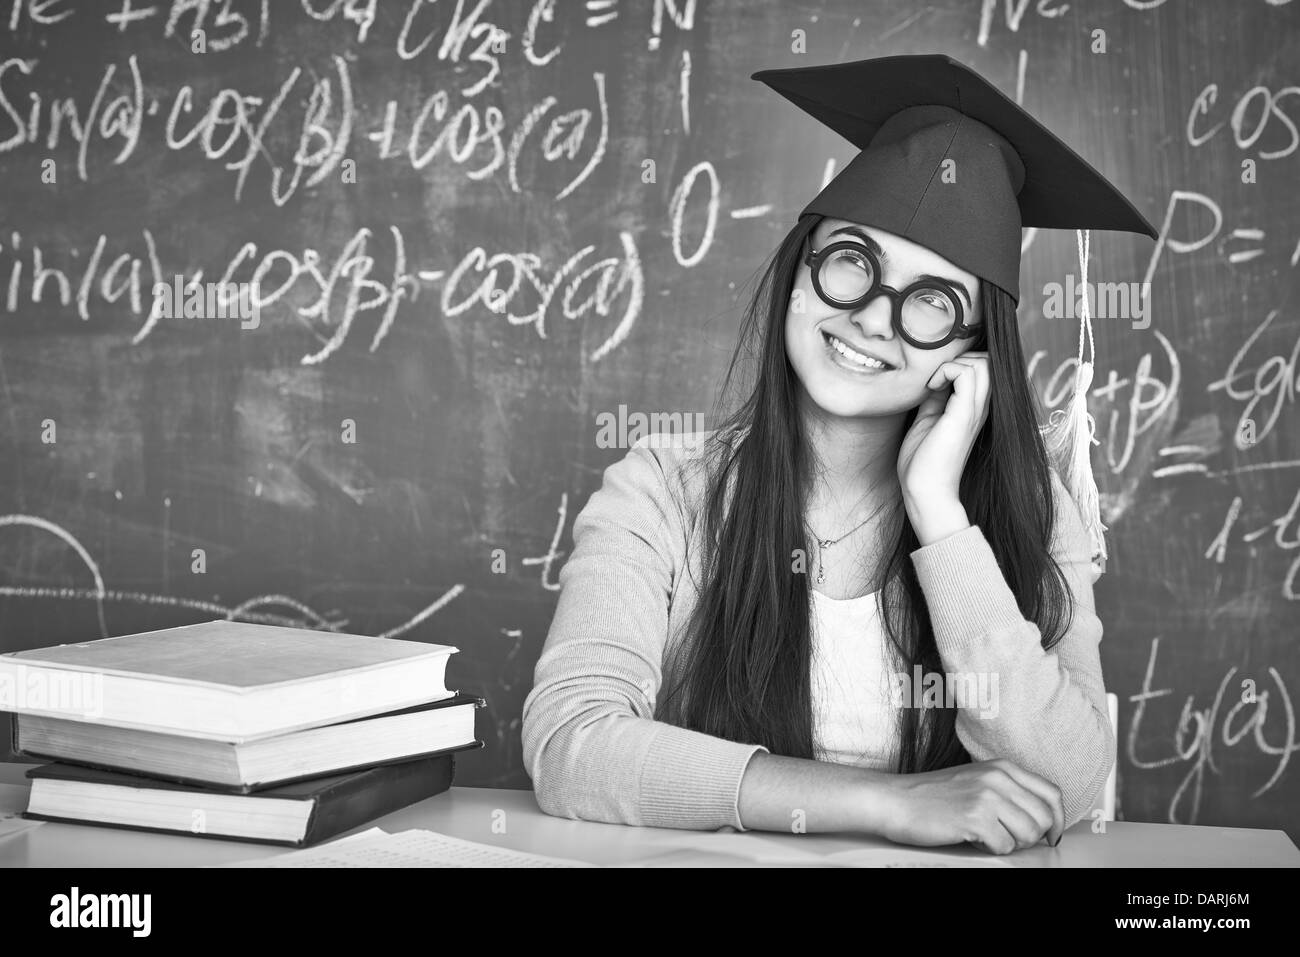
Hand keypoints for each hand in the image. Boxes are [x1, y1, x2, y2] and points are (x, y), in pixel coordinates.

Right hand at [875, 758, 1065, 854]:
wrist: (896, 800)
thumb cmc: (933, 795)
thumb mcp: (977, 780)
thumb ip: (1009, 791)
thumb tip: (1043, 819)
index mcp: (1002, 767)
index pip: (1052, 793)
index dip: (1058, 819)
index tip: (1050, 834)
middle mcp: (999, 778)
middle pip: (1044, 818)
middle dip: (1030, 837)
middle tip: (1006, 837)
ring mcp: (987, 796)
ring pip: (1028, 834)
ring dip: (1010, 843)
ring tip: (985, 835)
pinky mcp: (976, 818)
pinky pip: (1005, 846)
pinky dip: (990, 849)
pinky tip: (972, 838)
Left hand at [896, 352, 990, 503]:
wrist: (925, 491)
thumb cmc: (922, 462)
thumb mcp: (927, 420)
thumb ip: (934, 399)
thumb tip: (932, 378)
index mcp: (973, 409)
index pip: (983, 368)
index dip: (958, 362)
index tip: (934, 378)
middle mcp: (980, 407)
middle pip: (988, 360)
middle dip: (959, 357)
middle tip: (935, 377)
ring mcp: (975, 410)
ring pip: (984, 362)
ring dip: (954, 363)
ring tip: (934, 382)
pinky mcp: (964, 415)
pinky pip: (967, 373)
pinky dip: (947, 371)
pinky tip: (931, 388)